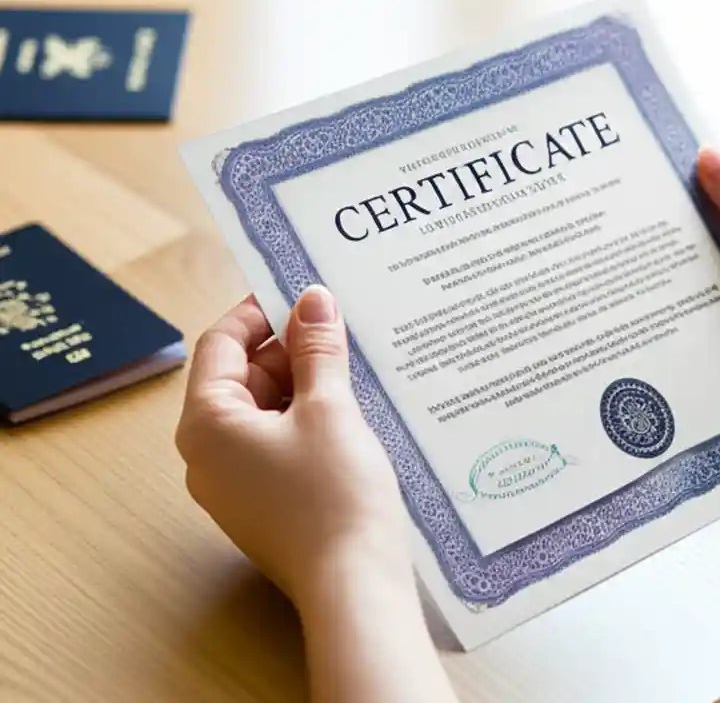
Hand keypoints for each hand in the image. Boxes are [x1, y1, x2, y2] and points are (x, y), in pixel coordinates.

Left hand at [175, 286, 408, 604]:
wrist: (354, 585)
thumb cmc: (335, 495)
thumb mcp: (329, 409)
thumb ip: (318, 350)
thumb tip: (312, 300)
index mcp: (207, 424)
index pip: (221, 344)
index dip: (261, 311)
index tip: (304, 292)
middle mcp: (207, 455)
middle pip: (241, 378)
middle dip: (289, 349)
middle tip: (341, 328)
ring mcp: (234, 485)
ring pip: (263, 413)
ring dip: (303, 385)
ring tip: (354, 367)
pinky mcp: (264, 506)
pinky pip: (277, 446)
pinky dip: (308, 421)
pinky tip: (352, 413)